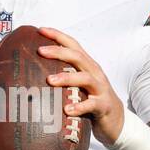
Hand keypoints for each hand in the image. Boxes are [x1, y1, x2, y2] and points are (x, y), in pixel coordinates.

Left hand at [38, 27, 123, 145]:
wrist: (116, 119)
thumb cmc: (91, 99)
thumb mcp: (78, 84)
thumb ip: (63, 75)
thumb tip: (33, 72)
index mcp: (87, 65)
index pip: (73, 45)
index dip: (58, 36)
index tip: (40, 30)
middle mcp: (95, 72)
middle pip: (78, 57)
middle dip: (58, 52)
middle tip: (40, 51)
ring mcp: (100, 88)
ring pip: (85, 78)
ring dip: (66, 78)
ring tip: (49, 81)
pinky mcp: (104, 105)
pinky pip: (92, 104)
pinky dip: (79, 106)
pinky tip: (67, 110)